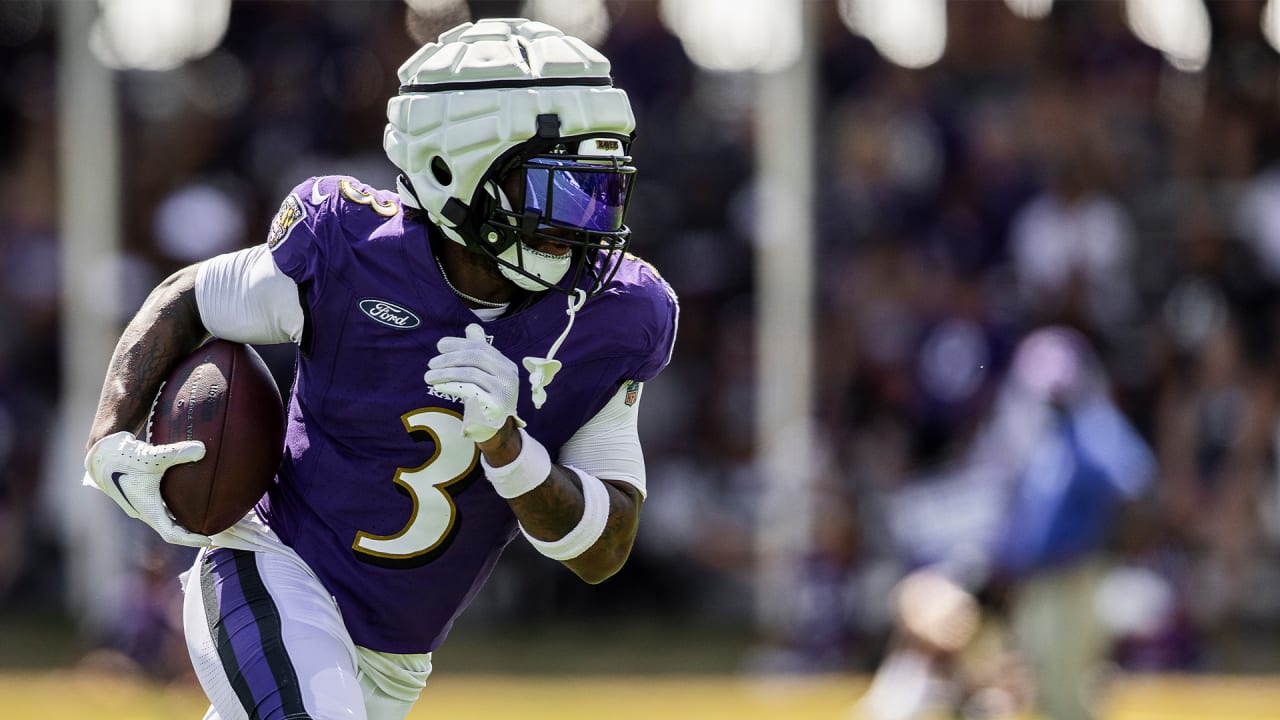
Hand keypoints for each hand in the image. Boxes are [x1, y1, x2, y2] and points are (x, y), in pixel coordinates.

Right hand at [83, 431, 211, 546]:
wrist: (101, 454)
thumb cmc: (124, 457)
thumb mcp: (152, 455)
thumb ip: (178, 452)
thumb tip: (203, 449)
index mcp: (147, 509)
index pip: (171, 534)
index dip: (190, 540)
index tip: (209, 540)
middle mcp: (143, 511)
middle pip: (170, 531)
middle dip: (190, 534)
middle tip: (213, 533)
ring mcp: (140, 505)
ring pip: (165, 520)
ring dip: (182, 524)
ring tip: (203, 521)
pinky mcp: (139, 497)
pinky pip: (161, 509)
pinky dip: (175, 511)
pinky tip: (188, 503)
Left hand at [424, 323, 524, 442]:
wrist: (492, 429)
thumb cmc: (485, 398)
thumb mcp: (483, 374)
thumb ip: (479, 351)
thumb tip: (472, 327)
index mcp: (506, 365)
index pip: (481, 347)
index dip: (459, 344)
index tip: (439, 346)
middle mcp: (509, 376)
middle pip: (476, 357)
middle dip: (450, 358)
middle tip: (431, 363)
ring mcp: (504, 391)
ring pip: (471, 373)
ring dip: (445, 372)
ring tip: (428, 376)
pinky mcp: (495, 407)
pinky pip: (470, 390)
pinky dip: (451, 386)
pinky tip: (439, 386)